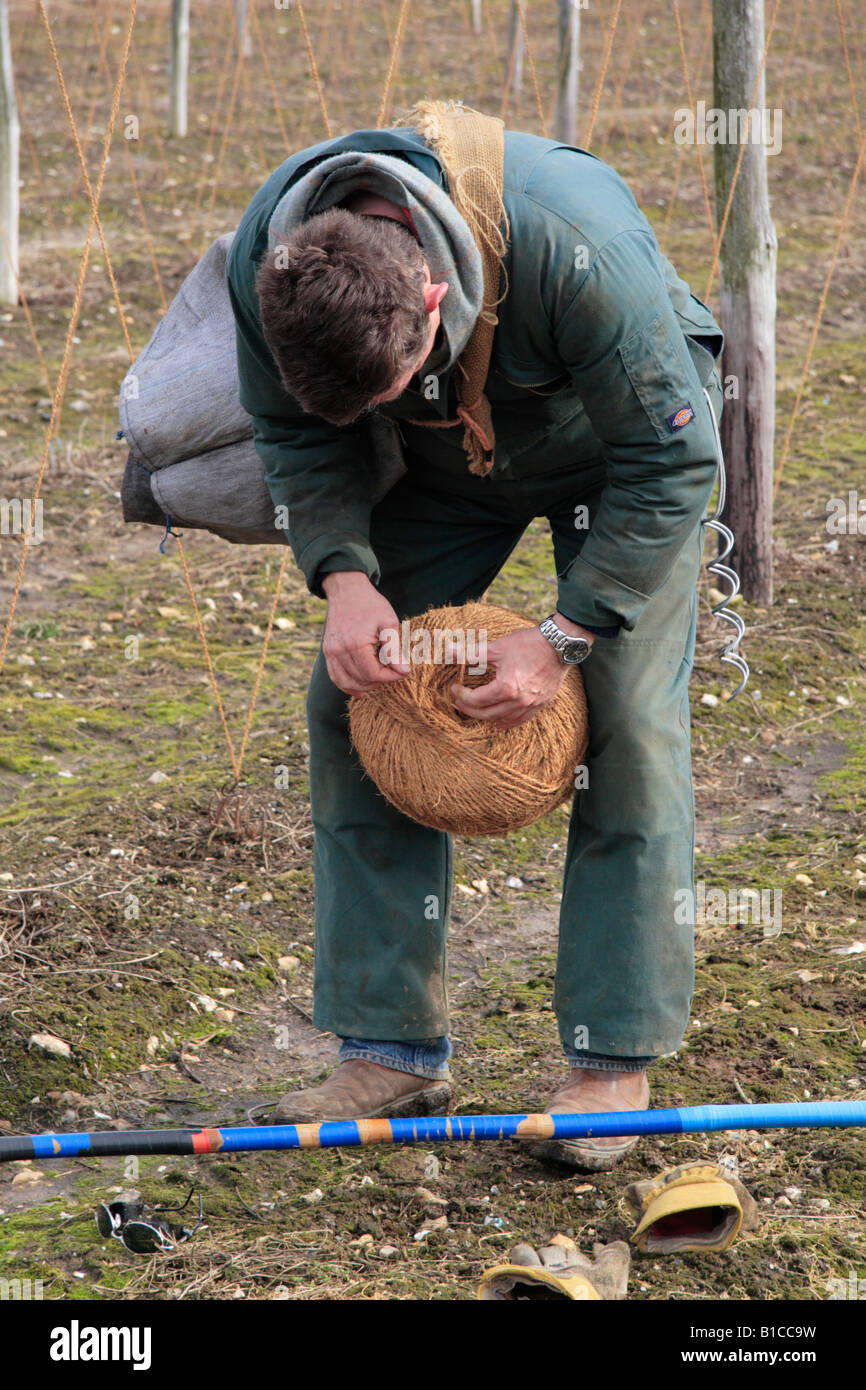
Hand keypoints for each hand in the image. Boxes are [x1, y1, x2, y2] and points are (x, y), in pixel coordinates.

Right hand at [321, 571, 409, 695]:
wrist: (347, 590)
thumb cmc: (370, 604)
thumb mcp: (388, 622)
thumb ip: (394, 649)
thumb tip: (404, 671)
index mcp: (356, 643)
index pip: (373, 673)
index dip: (390, 677)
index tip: (401, 672)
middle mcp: (339, 650)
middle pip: (361, 679)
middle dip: (379, 681)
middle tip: (392, 672)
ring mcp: (331, 652)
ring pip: (346, 682)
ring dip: (364, 686)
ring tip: (379, 680)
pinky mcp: (328, 651)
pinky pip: (335, 676)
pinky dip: (347, 685)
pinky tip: (360, 690)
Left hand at [449, 615, 593, 729]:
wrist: (560, 645)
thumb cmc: (529, 644)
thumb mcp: (497, 648)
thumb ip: (471, 653)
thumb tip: (449, 650)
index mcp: (506, 688)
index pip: (476, 700)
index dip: (461, 695)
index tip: (454, 688)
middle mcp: (518, 702)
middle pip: (486, 715)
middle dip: (469, 710)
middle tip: (459, 701)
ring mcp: (531, 705)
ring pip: (502, 721)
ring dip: (485, 717)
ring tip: (474, 710)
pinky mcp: (540, 705)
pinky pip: (519, 721)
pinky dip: (505, 722)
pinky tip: (497, 721)